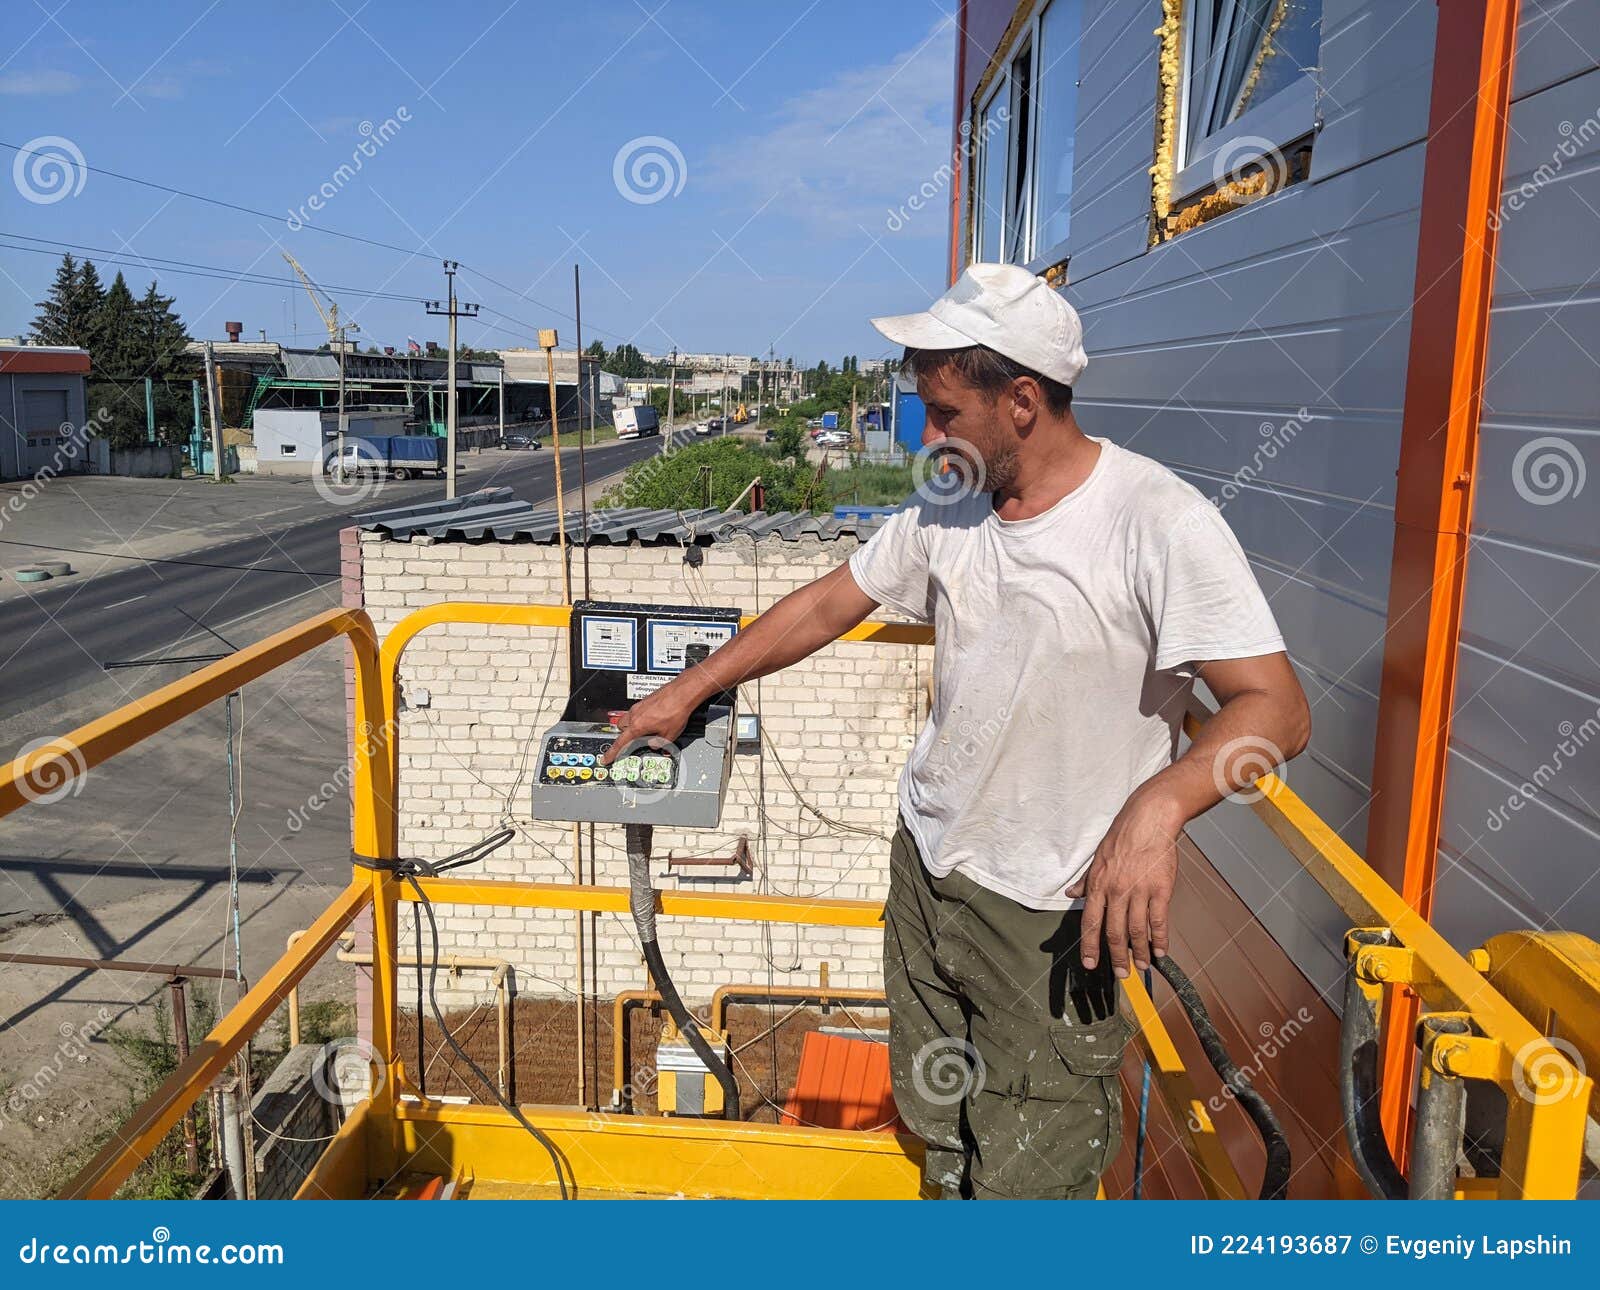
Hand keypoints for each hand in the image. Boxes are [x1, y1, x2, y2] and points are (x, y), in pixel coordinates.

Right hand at [601, 685, 693, 763]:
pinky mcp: (645, 700)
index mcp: (638, 726)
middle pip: (621, 728)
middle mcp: (635, 714)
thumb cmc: (676, 710)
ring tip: (648, 731)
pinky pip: (638, 712)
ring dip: (634, 726)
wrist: (683, 692)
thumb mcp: (670, 735)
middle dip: (626, 736)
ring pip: (629, 718)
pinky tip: (655, 720)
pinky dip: (642, 718)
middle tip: (635, 741)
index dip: (612, 752)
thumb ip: (660, 744)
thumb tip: (656, 746)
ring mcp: (639, 705)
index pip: (620, 742)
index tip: (606, 758)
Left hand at [1068, 788, 1183, 977]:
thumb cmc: (1121, 838)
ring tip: (1141, 966)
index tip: (1090, 964)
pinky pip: (1159, 920)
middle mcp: (1116, 891)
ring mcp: (1139, 891)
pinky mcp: (1160, 889)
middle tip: (1122, 974)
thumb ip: (1085, 881)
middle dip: (1116, 957)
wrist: (1148, 821)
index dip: (1090, 946)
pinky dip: (1160, 939)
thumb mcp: (1097, 859)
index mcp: (1098, 885)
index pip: (1090, 923)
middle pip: (1114, 932)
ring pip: (1137, 931)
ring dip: (1139, 952)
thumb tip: (1069, 894)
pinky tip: (1160, 951)